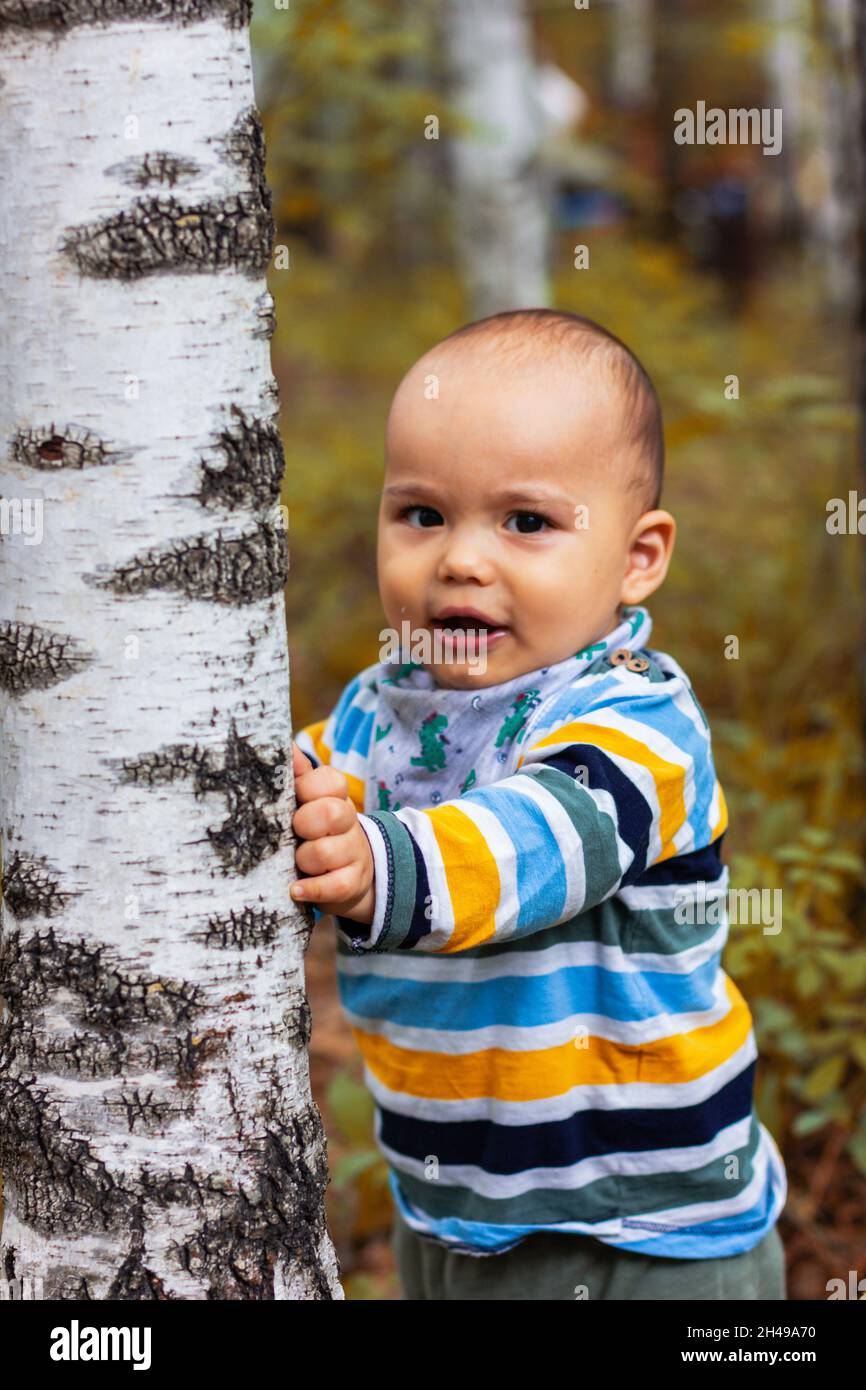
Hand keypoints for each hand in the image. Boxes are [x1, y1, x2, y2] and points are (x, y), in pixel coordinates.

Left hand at [289, 742, 375, 924]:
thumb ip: (297, 775)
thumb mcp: (308, 802)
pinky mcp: (352, 883)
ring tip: (296, 864)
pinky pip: (335, 885)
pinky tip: (296, 889)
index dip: (308, 789)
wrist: (348, 873)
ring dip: (304, 860)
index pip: (331, 781)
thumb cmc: (316, 831)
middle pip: (332, 813)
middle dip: (306, 824)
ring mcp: (352, 853)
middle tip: (296, 832)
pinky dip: (312, 888)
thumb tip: (284, 745)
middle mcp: (348, 821)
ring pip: (326, 852)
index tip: (297, 798)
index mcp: (335, 797)